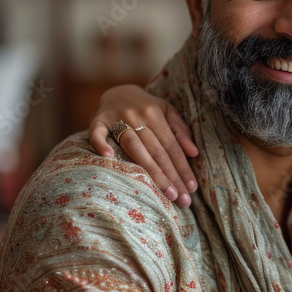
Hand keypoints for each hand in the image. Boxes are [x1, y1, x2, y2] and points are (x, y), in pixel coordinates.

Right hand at [89, 85, 198, 206]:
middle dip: (172, 176)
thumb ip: (180, 130)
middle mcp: (137, 116)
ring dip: (151, 171)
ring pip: (135, 147)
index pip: (171, 146)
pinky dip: (101, 144)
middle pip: (157, 151)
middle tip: (183, 199)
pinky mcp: (98, 121)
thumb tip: (194, 152)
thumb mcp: (167, 112)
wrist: (117, 92)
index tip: (192, 187)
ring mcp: (116, 118)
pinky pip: (97, 133)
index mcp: (155, 113)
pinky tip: (109, 157)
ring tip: (166, 192)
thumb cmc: (147, 107)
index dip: (182, 167)